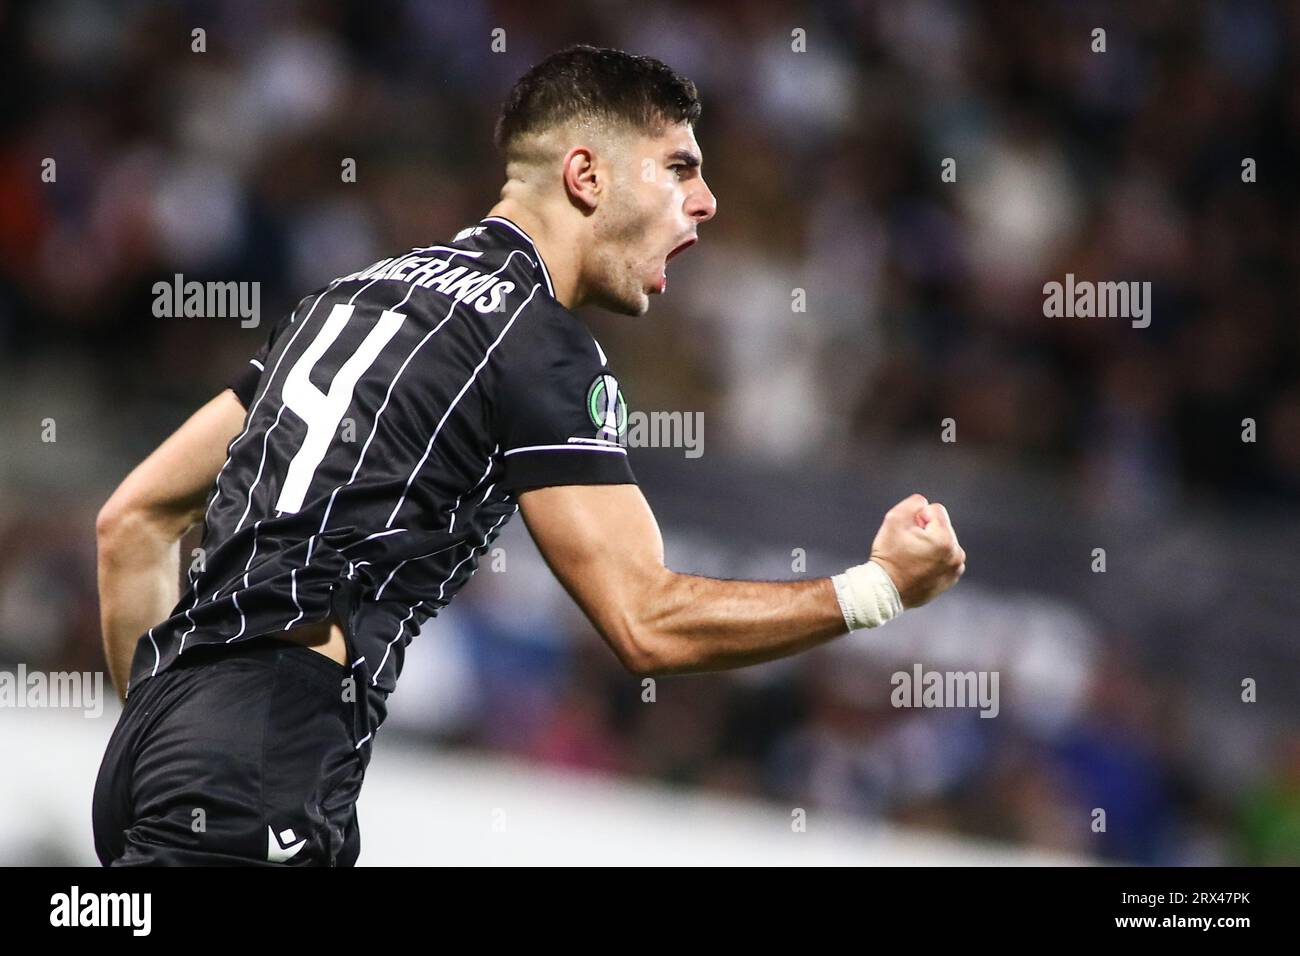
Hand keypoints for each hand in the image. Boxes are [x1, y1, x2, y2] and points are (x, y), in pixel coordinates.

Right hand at [868, 493, 965, 608]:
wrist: (885, 591)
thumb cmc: (888, 555)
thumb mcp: (894, 518)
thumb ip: (914, 503)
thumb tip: (925, 506)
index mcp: (945, 539)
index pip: (935, 510)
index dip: (917, 517)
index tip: (907, 533)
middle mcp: (956, 555)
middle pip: (942, 527)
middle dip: (926, 532)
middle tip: (908, 548)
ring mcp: (955, 569)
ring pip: (943, 542)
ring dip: (931, 545)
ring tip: (912, 558)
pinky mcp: (950, 579)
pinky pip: (944, 559)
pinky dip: (933, 560)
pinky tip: (918, 567)